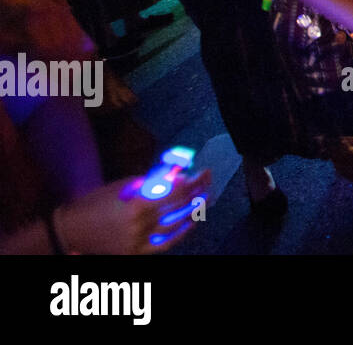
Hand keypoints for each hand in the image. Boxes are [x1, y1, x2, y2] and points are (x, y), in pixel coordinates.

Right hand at [53, 169, 210, 253]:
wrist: (71, 229)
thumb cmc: (97, 202)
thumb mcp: (124, 186)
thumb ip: (152, 181)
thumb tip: (178, 173)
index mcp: (137, 205)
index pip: (175, 192)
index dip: (190, 182)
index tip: (199, 174)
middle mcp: (140, 225)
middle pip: (178, 207)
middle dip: (195, 194)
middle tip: (206, 185)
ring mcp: (137, 242)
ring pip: (174, 226)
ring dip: (191, 213)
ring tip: (202, 202)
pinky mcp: (134, 253)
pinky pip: (163, 245)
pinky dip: (178, 235)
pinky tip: (189, 224)